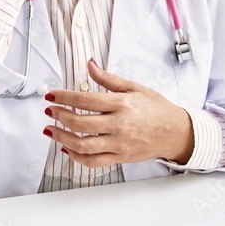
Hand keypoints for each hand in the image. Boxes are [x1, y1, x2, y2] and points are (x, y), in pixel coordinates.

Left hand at [43, 59, 194, 166]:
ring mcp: (119, 144)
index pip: (85, 100)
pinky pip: (93, 161)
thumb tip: (89, 64)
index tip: (51, 95)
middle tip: (50, 111)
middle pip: (80, 122)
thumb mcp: (134, 88)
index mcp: (122, 104)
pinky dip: (76, 157)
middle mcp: (119, 125)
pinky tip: (67, 148)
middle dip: (59, 116)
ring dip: (61, 137)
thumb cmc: (157, 109)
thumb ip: (108, 79)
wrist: (175, 132)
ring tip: (50, 130)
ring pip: (82, 145)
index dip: (64, 97)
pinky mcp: (120, 158)